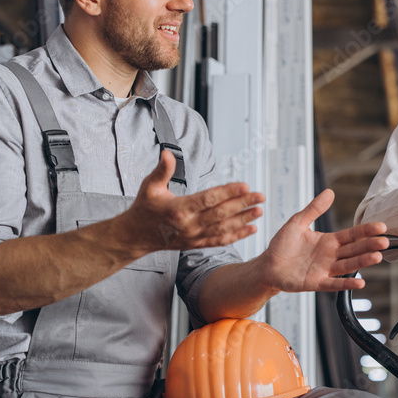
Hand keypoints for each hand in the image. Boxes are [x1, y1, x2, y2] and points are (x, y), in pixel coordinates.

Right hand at [127, 149, 264, 251]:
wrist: (136, 236)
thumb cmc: (144, 208)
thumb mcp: (149, 186)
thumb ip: (161, 170)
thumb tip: (167, 153)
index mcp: (178, 209)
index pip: (208, 199)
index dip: (228, 192)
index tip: (244, 185)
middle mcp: (189, 225)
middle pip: (221, 214)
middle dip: (242, 204)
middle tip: (260, 196)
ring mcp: (194, 237)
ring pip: (223, 229)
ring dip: (243, 220)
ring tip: (260, 211)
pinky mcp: (197, 244)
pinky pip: (220, 240)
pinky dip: (237, 236)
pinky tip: (251, 229)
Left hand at [258, 189, 388, 292]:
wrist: (267, 265)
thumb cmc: (282, 245)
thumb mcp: (298, 222)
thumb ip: (314, 209)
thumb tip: (329, 192)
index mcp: (328, 241)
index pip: (352, 235)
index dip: (366, 231)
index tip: (381, 226)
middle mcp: (330, 255)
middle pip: (355, 250)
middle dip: (370, 245)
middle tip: (385, 242)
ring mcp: (325, 269)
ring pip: (348, 265)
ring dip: (363, 262)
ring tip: (377, 257)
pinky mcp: (316, 282)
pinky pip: (334, 283)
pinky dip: (347, 283)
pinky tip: (360, 282)